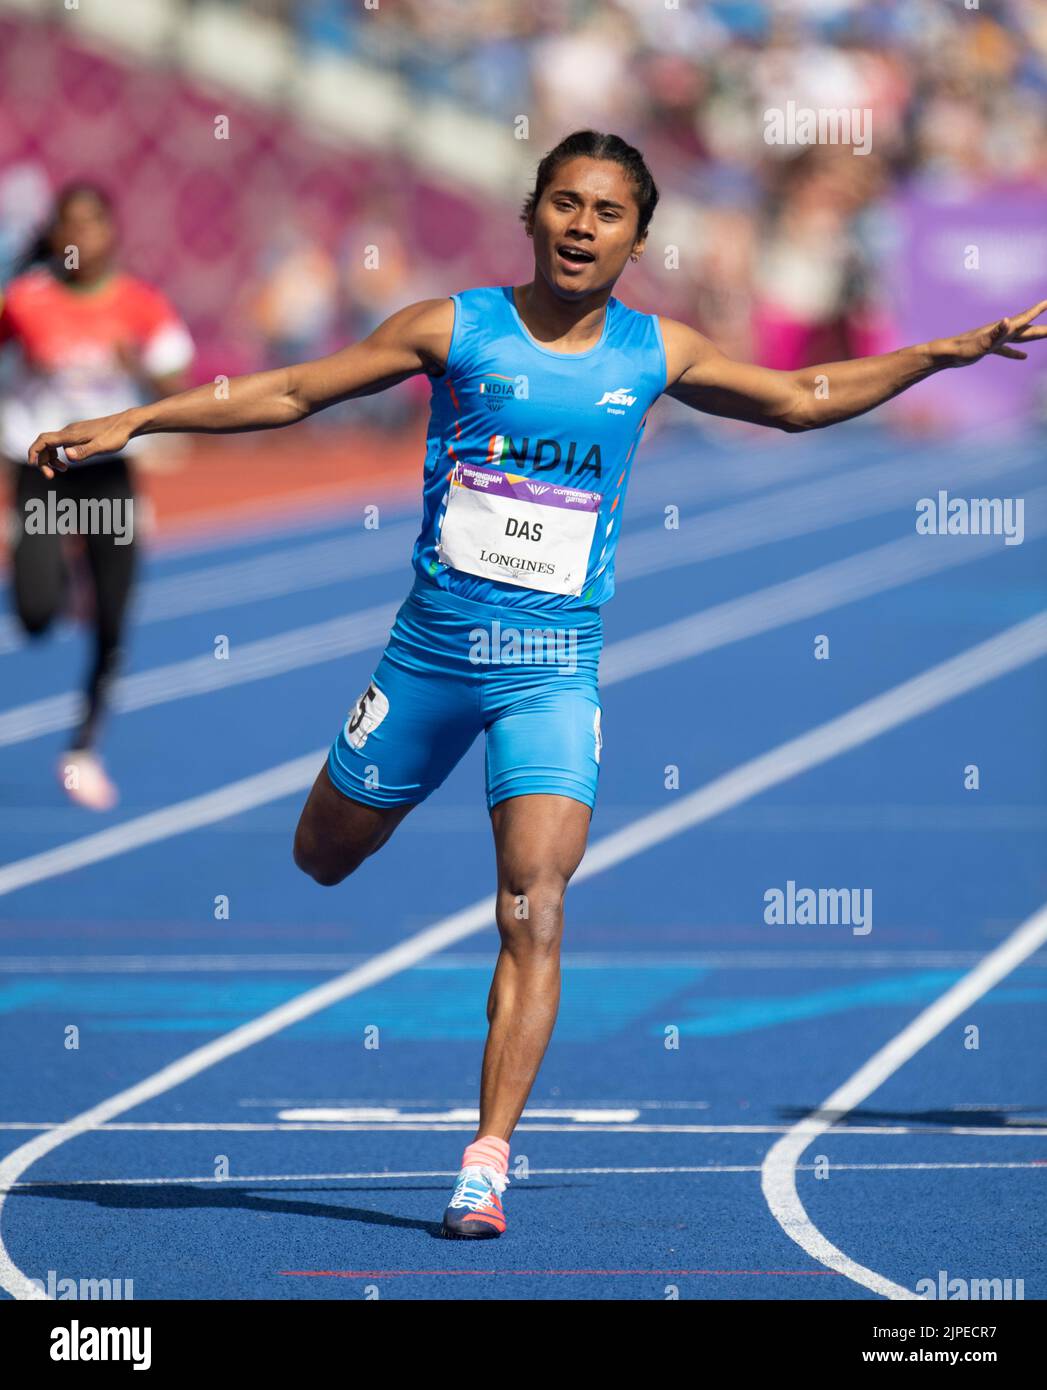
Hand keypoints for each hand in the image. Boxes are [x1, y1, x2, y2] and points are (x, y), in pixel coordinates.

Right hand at [27, 412, 133, 478]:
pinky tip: (68, 463)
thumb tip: (66, 455)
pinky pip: (61, 443)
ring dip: (51, 458)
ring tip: (62, 470)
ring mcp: (73, 432)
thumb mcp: (101, 447)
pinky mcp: (79, 434)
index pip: (44, 440)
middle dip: (43, 460)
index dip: (34, 452)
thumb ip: (84, 452)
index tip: (33, 465)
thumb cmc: (115, 436)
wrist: (126, 424)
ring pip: (52, 444)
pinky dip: (59, 454)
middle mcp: (68, 432)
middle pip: (45, 444)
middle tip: (50, 476)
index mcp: (70, 435)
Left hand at [930, 298, 1046, 367]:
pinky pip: (1007, 350)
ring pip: (1019, 337)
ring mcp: (995, 340)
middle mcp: (1001, 332)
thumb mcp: (982, 343)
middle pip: (1026, 328)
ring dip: (1032, 336)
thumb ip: (995, 333)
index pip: (1024, 318)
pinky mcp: (989, 348)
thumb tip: (1006, 321)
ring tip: (1046, 334)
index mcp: (1002, 329)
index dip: (1038, 310)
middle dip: (1042, 327)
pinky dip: (1016, 353)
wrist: (947, 353)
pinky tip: (1023, 357)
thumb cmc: (963, 348)